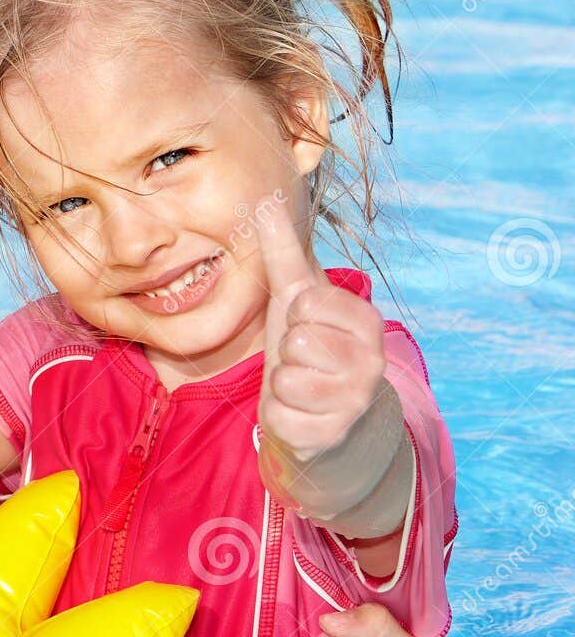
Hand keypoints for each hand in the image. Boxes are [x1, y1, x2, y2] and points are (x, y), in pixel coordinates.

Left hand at [254, 196, 392, 514]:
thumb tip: (265, 200)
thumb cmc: (309, 352)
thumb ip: (282, 252)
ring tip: (299, 388)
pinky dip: (279, 418)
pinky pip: (280, 418)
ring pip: (287, 380)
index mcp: (366, 321)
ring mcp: (355, 402)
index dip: (294, 317)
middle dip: (286, 354)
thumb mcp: (295, 300)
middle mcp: (371, 361)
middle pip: (296, 342)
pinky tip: (299, 416)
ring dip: (281, 385)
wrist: (326, 421)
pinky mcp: (333, 436)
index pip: (308, 302)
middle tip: (301, 364)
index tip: (307, 328)